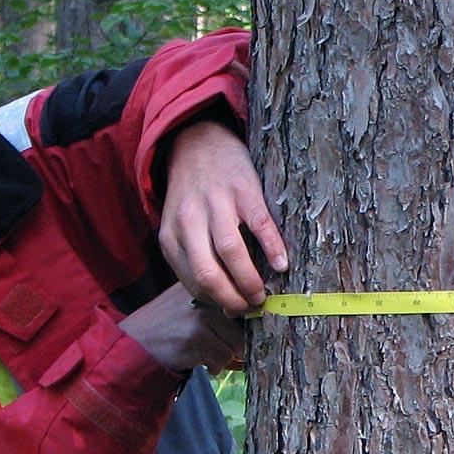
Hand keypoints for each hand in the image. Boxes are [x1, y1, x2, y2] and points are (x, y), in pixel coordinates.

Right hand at [118, 284, 246, 372]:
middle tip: (222, 349)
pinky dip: (215, 366)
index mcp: (207, 281)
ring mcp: (201, 313)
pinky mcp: (196, 335)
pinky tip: (199, 361)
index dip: (249, 319)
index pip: (244, 297)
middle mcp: (206, 292)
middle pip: (246, 323)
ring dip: (226, 356)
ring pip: (237, 343)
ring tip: (206, 354)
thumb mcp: (192, 306)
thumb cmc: (167, 327)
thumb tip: (257, 326)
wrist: (133, 342)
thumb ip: (220, 309)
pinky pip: (224, 358)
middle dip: (238, 343)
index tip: (243, 331)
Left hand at [157, 120, 288, 314]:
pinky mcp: (243, 189)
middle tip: (250, 307)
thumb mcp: (181, 227)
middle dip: (232, 298)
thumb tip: (223, 302)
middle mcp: (189, 221)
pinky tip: (283, 264)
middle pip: (208, 273)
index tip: (234, 311)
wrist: (198, 142)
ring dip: (249, 280)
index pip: (192, 281)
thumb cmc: (194, 196)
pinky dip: (272, 247)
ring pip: (230, 252)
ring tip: (263, 294)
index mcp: (170, 235)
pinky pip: (260, 224)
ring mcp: (216, 203)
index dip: (215, 302)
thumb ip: (195, 258)